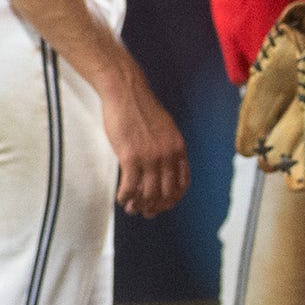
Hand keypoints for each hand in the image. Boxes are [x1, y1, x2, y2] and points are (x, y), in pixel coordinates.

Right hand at [99, 64, 188, 216]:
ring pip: (148, 193)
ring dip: (139, 205)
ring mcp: (150, 157)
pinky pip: (130, 186)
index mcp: (178, 148)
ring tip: (131, 208)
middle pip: (166, 192)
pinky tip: (121, 199)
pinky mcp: (130, 157)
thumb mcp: (165, 129)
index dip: (173, 199)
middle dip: (156, 207)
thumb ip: (167, 148)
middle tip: (146, 212)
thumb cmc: (142, 109)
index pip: (182, 183)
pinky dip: (125, 197)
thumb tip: (162, 168)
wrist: (127, 92)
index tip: (164, 205)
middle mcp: (168, 155)